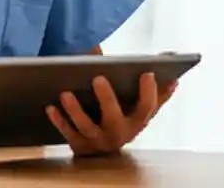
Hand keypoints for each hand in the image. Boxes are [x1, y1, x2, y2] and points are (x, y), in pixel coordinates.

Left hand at [45, 73, 176, 155]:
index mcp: (137, 121)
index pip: (147, 108)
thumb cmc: (124, 118)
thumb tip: (173, 70)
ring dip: (76, 110)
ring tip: (65, 93)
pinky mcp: (80, 145)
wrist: (104, 153)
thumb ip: (156, 91)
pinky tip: (50, 107)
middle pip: (115, 118)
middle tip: (98, 78)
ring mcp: (99, 141)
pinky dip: (59, 121)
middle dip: (108, 99)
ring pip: (87, 127)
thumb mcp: (140, 107)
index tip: (147, 72)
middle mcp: (120, 133)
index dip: (149, 92)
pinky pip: (68, 133)